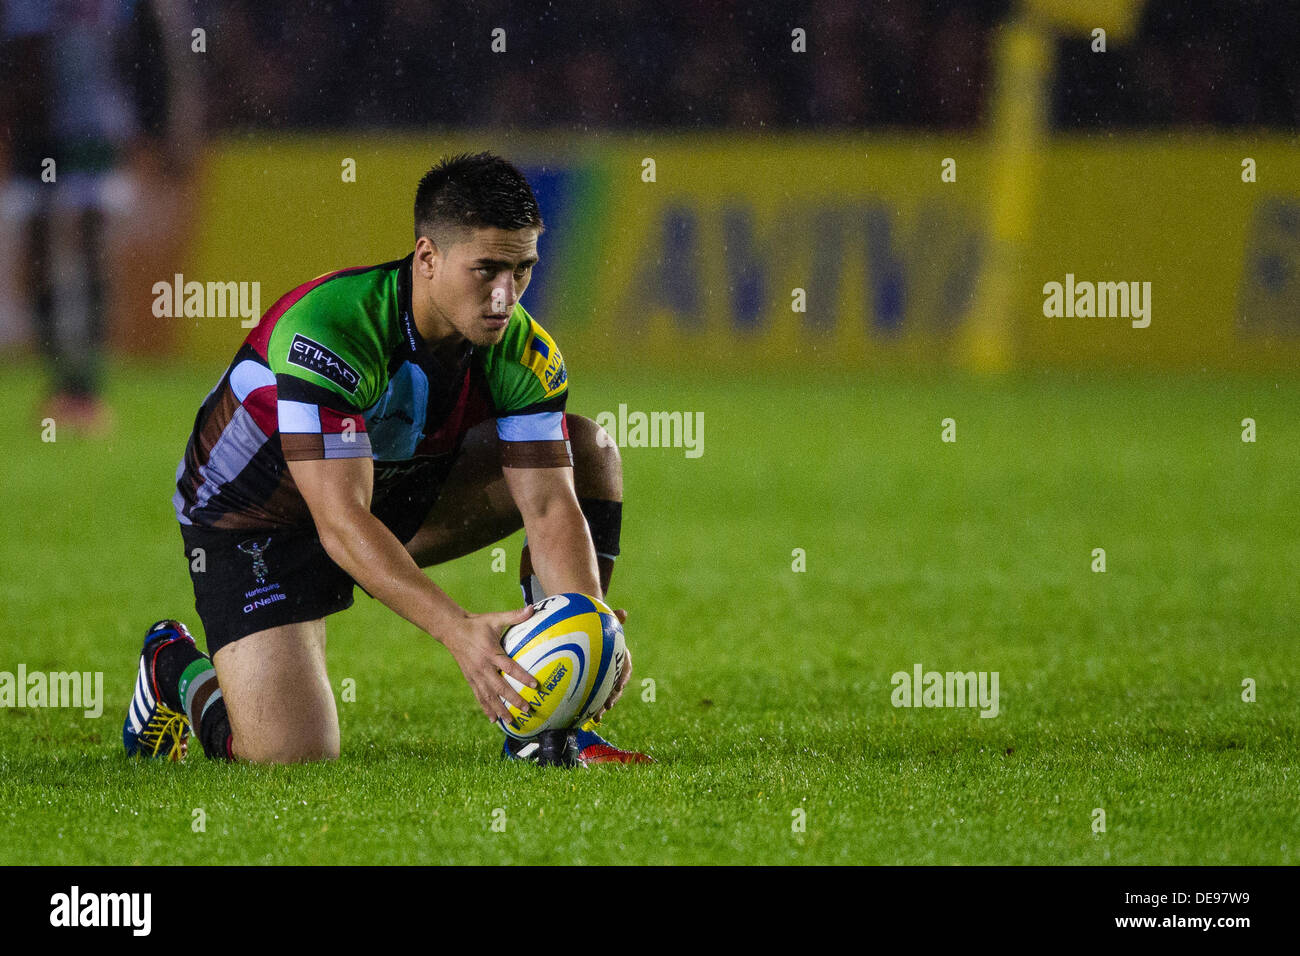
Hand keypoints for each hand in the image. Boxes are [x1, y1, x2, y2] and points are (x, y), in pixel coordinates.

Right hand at [441, 606, 537, 721]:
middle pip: (500, 687)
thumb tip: (533, 607)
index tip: (535, 685)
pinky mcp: (470, 679)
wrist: (452, 630)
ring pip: (489, 696)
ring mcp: (475, 675)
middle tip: (527, 709)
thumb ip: (514, 616)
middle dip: (513, 699)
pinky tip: (493, 720)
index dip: (522, 676)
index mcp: (491, 652)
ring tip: (512, 722)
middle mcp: (483, 667)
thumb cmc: (477, 624)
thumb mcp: (495, 618)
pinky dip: (486, 708)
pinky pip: (479, 696)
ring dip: (500, 709)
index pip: (509, 667)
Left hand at [592, 608, 631, 722]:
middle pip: (616, 687)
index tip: (620, 685)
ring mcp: (604, 678)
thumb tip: (624, 612)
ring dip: (601, 708)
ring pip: (605, 695)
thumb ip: (613, 618)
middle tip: (607, 706)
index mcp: (620, 656)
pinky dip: (588, 707)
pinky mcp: (593, 684)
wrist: (590, 631)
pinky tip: (580, 718)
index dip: (623, 678)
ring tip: (596, 717)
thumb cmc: (598, 625)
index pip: (625, 667)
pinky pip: (592, 696)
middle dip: (612, 698)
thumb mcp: (605, 621)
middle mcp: (614, 670)